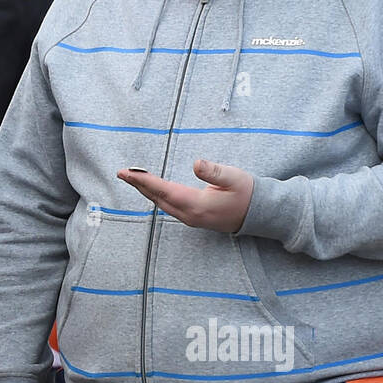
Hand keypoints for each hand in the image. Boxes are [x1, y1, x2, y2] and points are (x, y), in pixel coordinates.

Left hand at [118, 158, 253, 232]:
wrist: (261, 214)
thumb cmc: (248, 193)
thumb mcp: (235, 178)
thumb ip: (215, 171)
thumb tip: (196, 163)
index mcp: (198, 205)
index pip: (164, 191)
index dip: (144, 181)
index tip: (127, 173)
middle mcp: (190, 215)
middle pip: (158, 199)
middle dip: (139, 185)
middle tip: (121, 173)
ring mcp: (191, 219)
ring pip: (162, 204)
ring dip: (146, 191)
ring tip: (132, 178)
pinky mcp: (194, 218)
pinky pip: (169, 207)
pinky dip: (156, 196)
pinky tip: (151, 189)